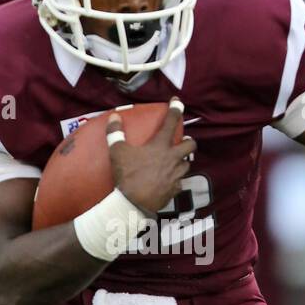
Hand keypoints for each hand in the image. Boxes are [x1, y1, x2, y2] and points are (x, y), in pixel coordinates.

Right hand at [106, 100, 195, 215]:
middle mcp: (172, 158)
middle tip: (183, 141)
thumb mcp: (117, 152)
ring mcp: (176, 175)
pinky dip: (176, 180)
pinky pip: (180, 182)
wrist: (133, 203)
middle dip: (189, 141)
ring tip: (175, 162)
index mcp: (160, 146)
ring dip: (182, 161)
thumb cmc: (127, 175)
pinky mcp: (175, 190)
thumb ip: (115, 133)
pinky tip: (170, 181)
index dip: (176, 109)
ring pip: (187, 165)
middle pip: (190, 145)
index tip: (178, 101)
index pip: (171, 122)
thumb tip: (114, 116)